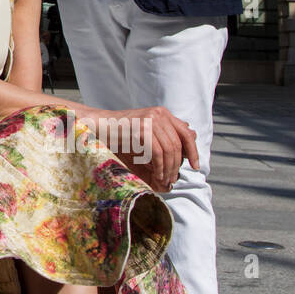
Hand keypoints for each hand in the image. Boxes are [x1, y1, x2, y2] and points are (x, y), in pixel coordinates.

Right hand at [82, 106, 198, 193]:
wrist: (98, 127)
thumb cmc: (121, 133)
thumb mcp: (147, 131)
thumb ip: (166, 133)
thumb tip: (192, 135)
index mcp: (162, 113)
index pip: (186, 133)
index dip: (193, 151)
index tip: (196, 166)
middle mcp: (159, 114)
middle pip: (178, 145)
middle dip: (178, 165)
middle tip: (172, 179)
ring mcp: (150, 120)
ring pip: (169, 150)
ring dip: (169, 169)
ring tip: (164, 180)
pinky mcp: (141, 129)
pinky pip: (158, 153)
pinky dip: (160, 167)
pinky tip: (157, 175)